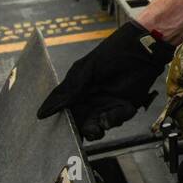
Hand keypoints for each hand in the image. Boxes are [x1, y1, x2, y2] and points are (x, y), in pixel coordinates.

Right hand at [36, 21, 174, 139]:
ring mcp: (108, 104)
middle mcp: (92, 100)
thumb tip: (41, 113)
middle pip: (82, 124)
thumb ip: (67, 93)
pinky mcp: (125, 106)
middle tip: (84, 131)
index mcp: (78, 92)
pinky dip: (116, 119)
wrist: (141, 48)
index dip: (63, 124)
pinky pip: (118, 119)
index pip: (66, 113)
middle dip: (82, 132)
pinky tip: (114, 115)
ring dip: (97, 129)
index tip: (60, 134)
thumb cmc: (111, 54)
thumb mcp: (84, 71)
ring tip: (98, 125)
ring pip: (99, 126)